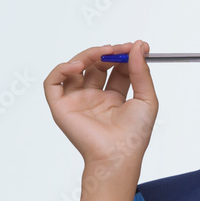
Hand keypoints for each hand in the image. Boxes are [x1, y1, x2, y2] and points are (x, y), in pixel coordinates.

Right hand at [43, 40, 157, 166]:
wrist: (119, 154)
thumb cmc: (134, 135)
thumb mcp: (146, 99)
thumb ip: (142, 72)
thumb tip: (139, 46)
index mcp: (114, 99)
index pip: (117, 69)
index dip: (125, 55)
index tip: (137, 46)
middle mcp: (94, 98)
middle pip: (96, 65)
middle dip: (108, 52)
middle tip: (119, 48)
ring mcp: (77, 101)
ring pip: (75, 68)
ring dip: (87, 55)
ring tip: (102, 52)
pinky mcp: (62, 107)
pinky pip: (53, 83)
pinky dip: (61, 69)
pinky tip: (78, 66)